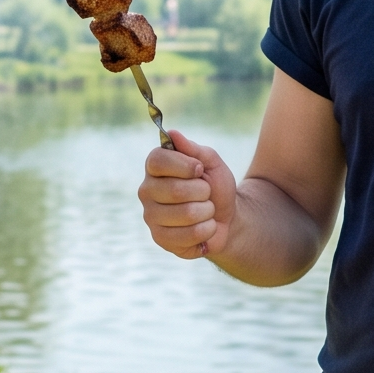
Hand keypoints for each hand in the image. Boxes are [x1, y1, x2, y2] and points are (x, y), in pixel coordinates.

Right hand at [138, 130, 237, 259]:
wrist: (227, 218)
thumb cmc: (215, 187)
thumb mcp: (211, 163)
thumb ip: (193, 149)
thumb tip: (172, 133)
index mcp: (155, 168)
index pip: (157, 161)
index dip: (184, 165)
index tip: (199, 170)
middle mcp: (147, 191)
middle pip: (175, 190)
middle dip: (203, 192)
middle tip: (206, 194)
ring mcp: (151, 216)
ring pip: (186, 214)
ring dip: (207, 212)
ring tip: (206, 211)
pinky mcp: (160, 239)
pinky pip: (189, 235)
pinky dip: (207, 230)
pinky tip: (204, 227)